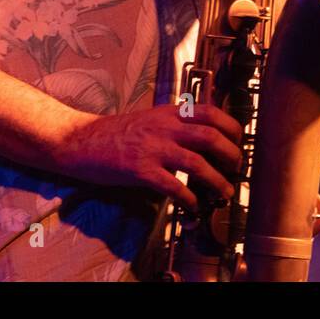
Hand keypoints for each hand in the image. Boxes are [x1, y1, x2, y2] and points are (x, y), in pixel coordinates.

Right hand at [53, 103, 243, 213]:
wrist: (81, 141)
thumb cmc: (116, 132)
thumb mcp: (151, 118)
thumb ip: (176, 123)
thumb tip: (205, 137)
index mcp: (169, 112)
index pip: (210, 112)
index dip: (231, 126)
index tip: (239, 140)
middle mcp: (165, 127)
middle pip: (210, 137)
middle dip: (231, 154)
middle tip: (238, 167)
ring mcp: (153, 148)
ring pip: (197, 163)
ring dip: (217, 180)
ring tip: (225, 192)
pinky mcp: (140, 170)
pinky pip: (173, 186)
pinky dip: (189, 198)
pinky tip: (194, 206)